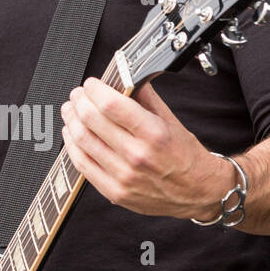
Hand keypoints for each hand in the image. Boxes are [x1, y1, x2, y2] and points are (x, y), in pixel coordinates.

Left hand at [59, 76, 233, 219]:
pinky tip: (73, 134)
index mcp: (153, 134)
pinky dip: (72, 145)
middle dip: (79, 101)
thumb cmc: (186, 157)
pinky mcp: (114, 192)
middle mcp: (137, 156)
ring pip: (82, 141)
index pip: (111, 104)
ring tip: (71, 111)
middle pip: (91, 120)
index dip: (95, 89)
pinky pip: (82, 165)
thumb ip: (145, 97)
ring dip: (71, 120)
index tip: (91, 84)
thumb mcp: (171, 120)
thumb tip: (125, 78)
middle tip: (78, 95)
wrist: (198, 192)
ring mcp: (123, 176)